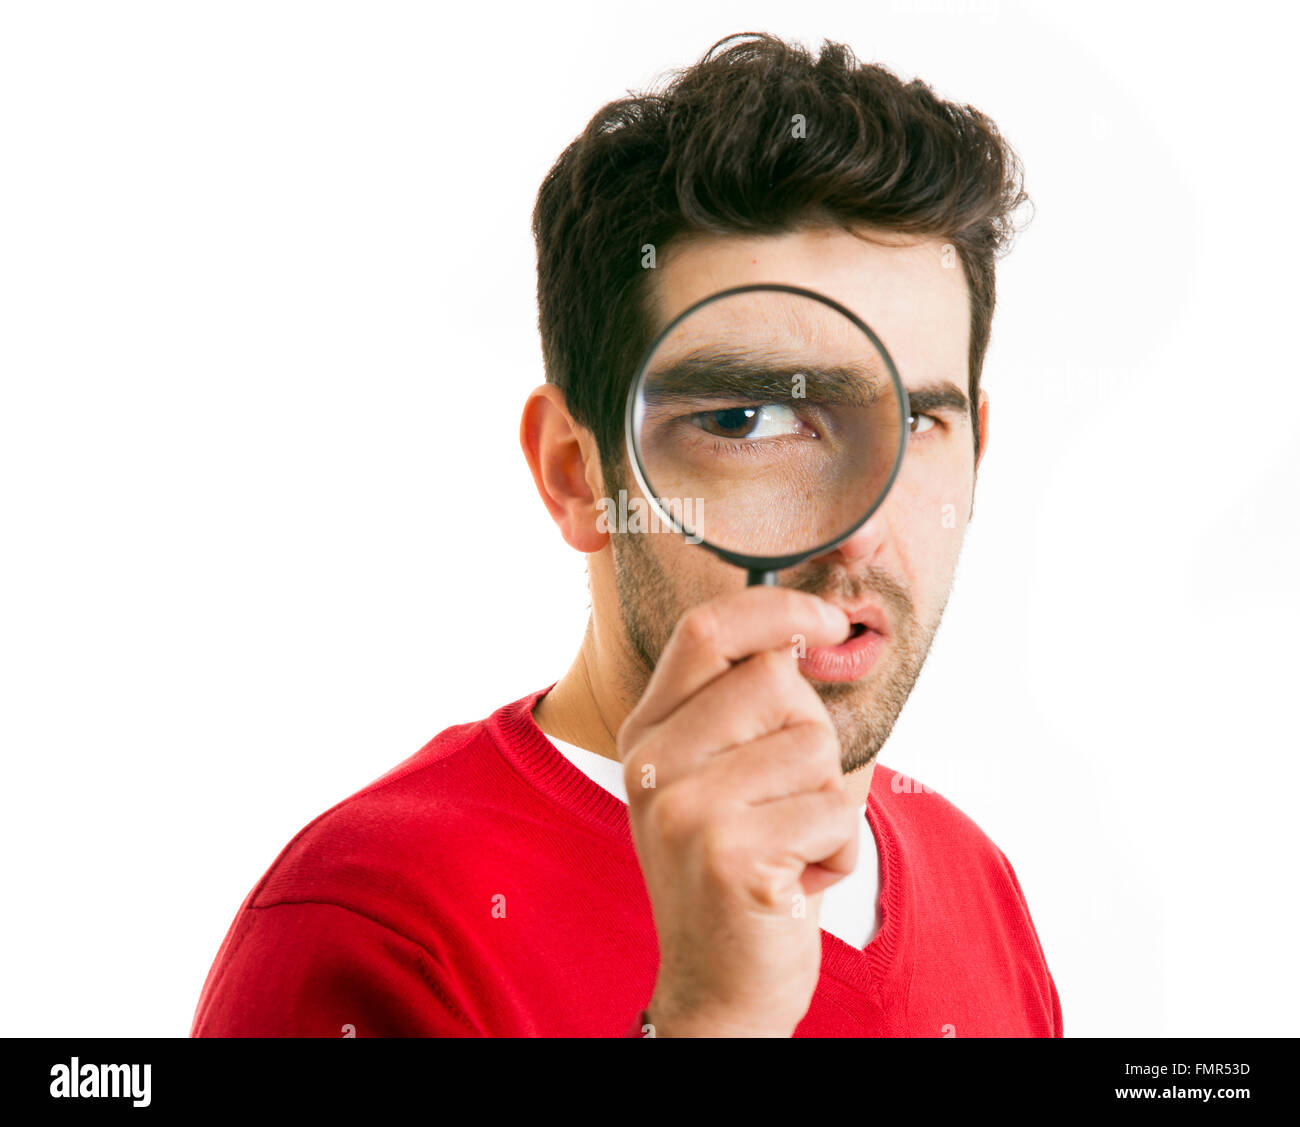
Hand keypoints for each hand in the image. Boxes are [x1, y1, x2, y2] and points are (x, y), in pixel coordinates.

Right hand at [619, 586, 858, 1036]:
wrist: (721, 988)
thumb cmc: (747, 869)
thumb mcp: (727, 778)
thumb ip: (755, 709)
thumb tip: (813, 633)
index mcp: (649, 732)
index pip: (706, 631)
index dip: (776, 609)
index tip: (830, 621)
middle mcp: (652, 762)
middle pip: (775, 680)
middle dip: (816, 735)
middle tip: (792, 797)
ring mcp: (682, 807)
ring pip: (816, 744)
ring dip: (831, 799)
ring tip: (792, 844)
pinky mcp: (727, 852)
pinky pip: (834, 809)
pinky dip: (839, 848)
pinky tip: (798, 880)